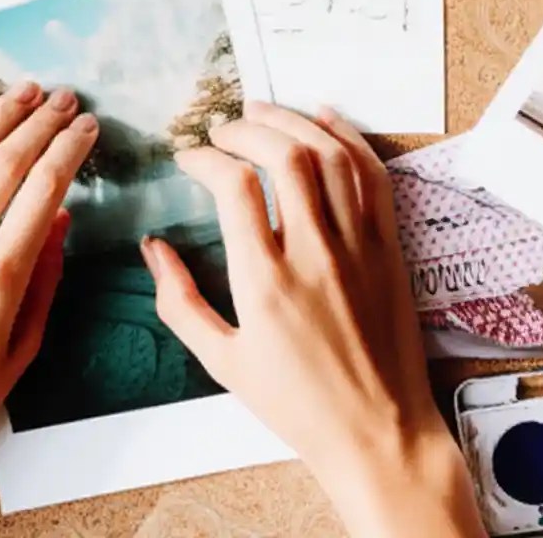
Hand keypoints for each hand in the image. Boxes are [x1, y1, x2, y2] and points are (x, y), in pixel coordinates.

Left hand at [0, 83, 98, 536]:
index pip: (45, 190)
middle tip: (64, 99)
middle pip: (6, 162)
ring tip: (22, 92)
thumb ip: (47, 279)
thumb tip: (61, 220)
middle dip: (41, 122)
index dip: (70, 149)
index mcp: (0, 278)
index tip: (87, 127)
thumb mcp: (23, 348)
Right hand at [142, 102, 483, 537]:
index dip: (206, 158)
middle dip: (247, 127)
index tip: (189, 158)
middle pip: (284, 156)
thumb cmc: (298, 406)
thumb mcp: (222, 363)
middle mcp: (315, 255)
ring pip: (332, 155)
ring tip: (264, 110)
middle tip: (223, 129)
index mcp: (265, 283)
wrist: (378, 433)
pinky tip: (326, 119)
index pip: (235, 188)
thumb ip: (180, 302)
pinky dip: (350, 138)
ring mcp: (359, 247)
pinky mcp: (389, 249)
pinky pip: (374, 176)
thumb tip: (153, 249)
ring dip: (294, 121)